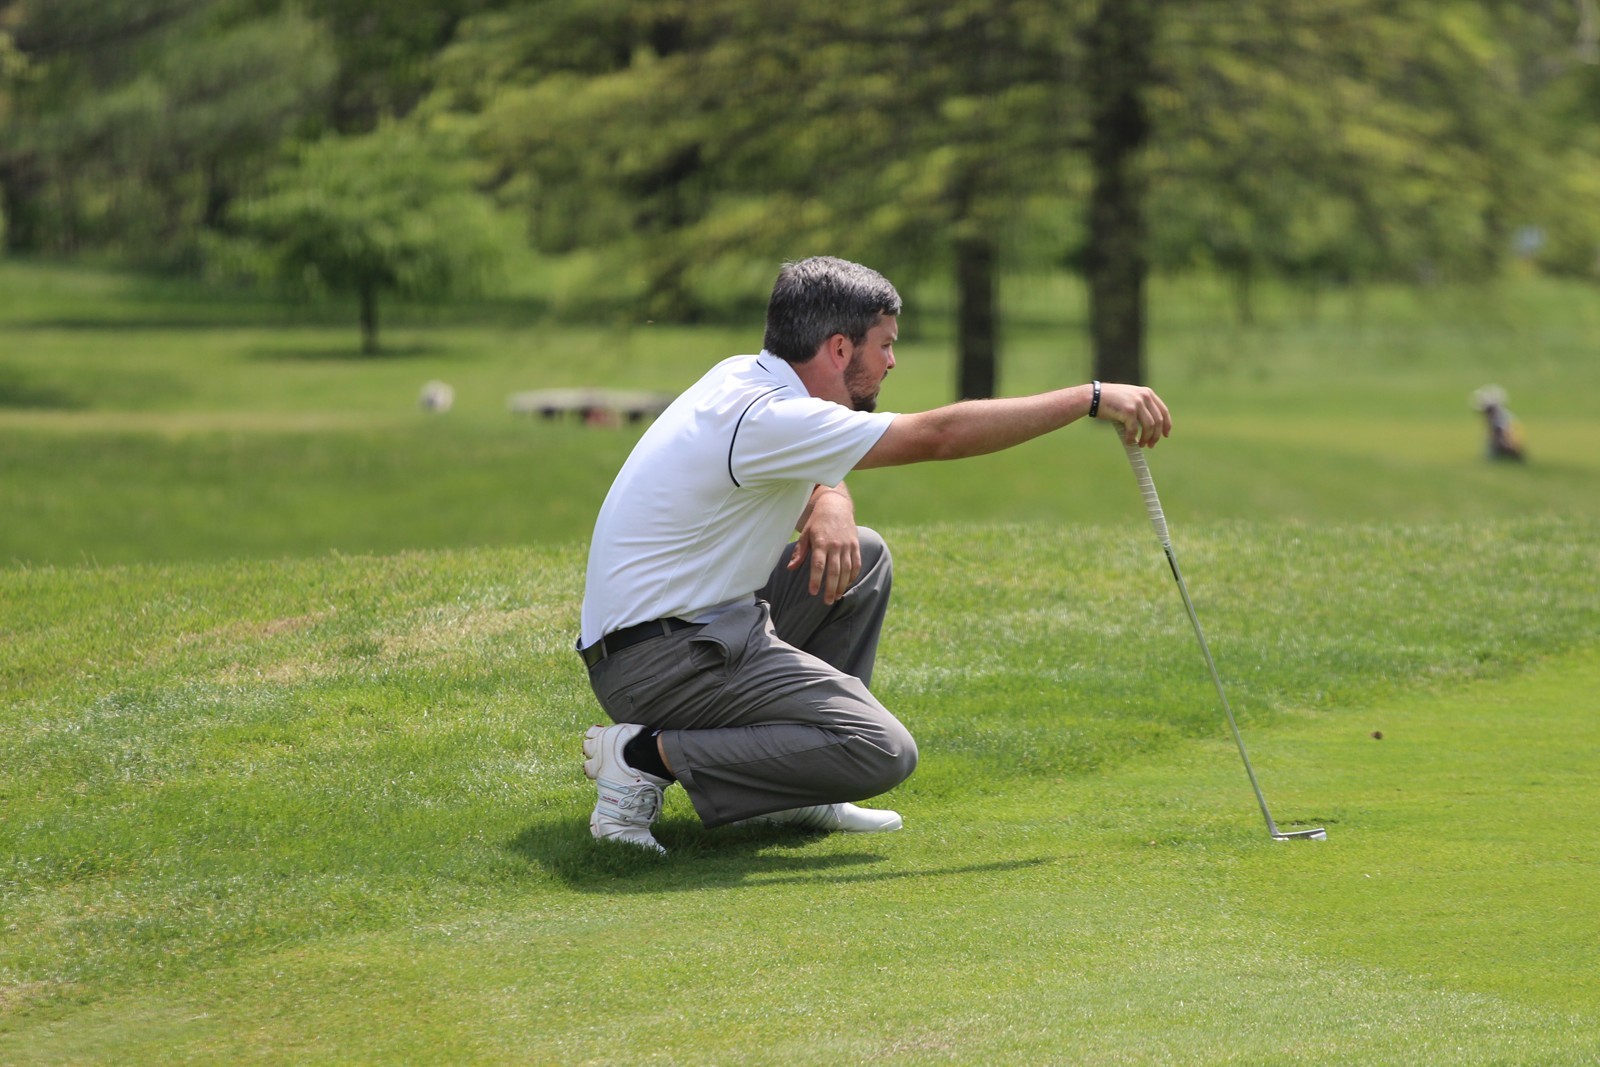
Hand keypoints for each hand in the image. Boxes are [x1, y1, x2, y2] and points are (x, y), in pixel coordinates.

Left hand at [789, 486, 860, 603]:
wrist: (836, 506)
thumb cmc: (817, 522)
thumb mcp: (806, 534)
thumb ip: (799, 552)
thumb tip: (790, 568)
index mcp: (820, 542)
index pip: (818, 565)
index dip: (816, 580)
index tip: (813, 592)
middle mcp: (835, 545)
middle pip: (834, 570)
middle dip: (830, 588)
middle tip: (827, 601)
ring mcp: (847, 545)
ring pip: (846, 569)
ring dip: (842, 585)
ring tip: (836, 597)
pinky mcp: (855, 545)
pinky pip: (856, 563)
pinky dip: (853, 575)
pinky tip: (847, 585)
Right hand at [1094, 382, 1171, 447]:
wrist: (1093, 397)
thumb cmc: (1109, 400)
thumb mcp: (1129, 399)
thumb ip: (1140, 408)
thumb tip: (1149, 428)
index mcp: (1147, 393)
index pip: (1163, 411)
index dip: (1166, 425)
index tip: (1165, 435)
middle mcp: (1145, 396)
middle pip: (1158, 421)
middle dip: (1156, 436)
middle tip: (1150, 445)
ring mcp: (1137, 403)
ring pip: (1150, 426)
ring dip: (1146, 438)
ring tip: (1140, 444)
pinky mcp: (1129, 410)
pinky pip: (1134, 429)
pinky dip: (1132, 438)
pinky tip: (1127, 441)